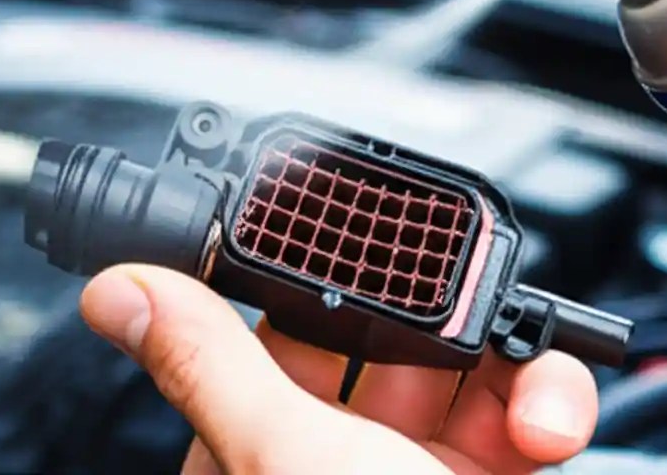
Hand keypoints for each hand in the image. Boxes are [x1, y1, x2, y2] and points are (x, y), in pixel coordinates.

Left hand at [77, 265, 597, 473]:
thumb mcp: (291, 467)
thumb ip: (215, 367)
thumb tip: (118, 294)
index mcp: (254, 450)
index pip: (270, 324)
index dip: (305, 268)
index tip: (337, 217)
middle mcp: (332, 457)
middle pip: (382, 330)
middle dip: (434, 311)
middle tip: (460, 293)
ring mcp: (417, 469)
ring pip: (463, 360)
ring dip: (509, 361)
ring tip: (517, 392)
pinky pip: (522, 406)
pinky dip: (547, 404)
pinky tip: (547, 430)